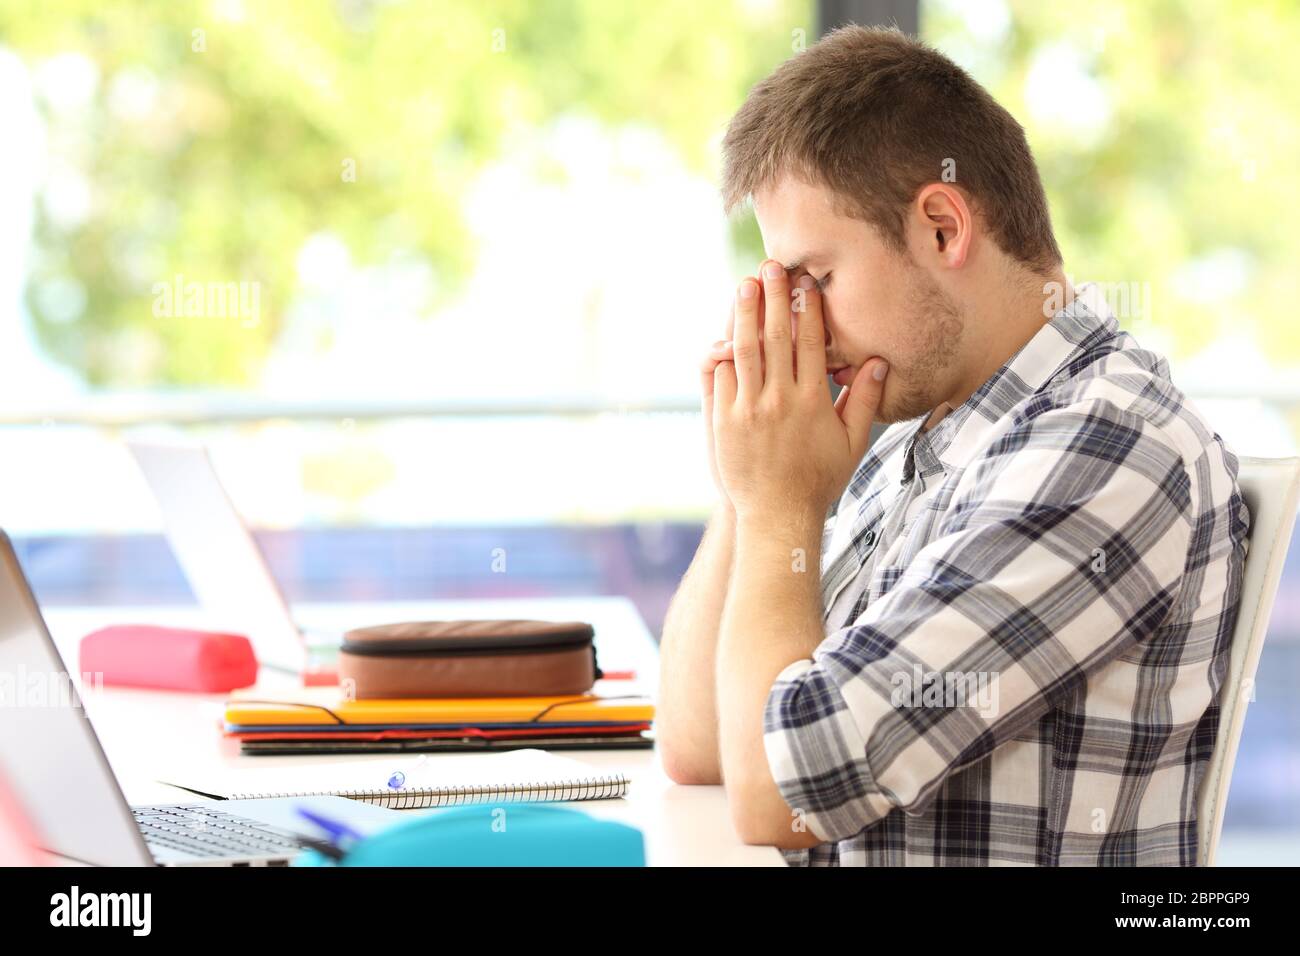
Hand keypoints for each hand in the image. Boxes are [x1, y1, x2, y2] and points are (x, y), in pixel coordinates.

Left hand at [712, 260, 887, 528]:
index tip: (806, 282)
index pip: (810, 343)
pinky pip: (722, 378)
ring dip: (743, 314)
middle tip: (771, 266)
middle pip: (776, 337)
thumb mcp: (851, 443)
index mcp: (813, 401)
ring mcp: (749, 410)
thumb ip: (862, 401)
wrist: (777, 515)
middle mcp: (780, 401)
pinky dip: (723, 352)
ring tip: (744, 284)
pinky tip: (725, 330)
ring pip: (745, 350)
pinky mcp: (724, 421)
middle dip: (773, 297)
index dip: (807, 308)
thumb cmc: (818, 480)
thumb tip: (879, 363)